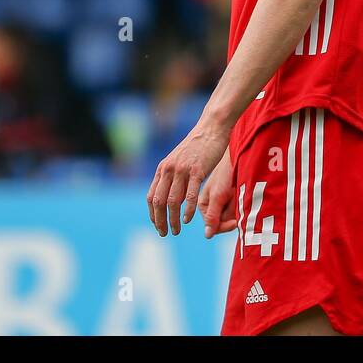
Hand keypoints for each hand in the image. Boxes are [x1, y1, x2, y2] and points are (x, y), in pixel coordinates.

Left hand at [147, 119, 228, 236]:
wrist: (211, 128)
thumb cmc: (198, 146)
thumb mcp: (179, 160)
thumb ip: (173, 176)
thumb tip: (171, 195)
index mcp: (163, 169)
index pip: (151, 196)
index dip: (152, 214)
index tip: (157, 225)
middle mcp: (169, 170)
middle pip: (158, 202)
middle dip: (160, 221)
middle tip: (165, 233)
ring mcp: (182, 170)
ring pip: (172, 201)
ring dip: (173, 219)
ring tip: (176, 230)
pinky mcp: (197, 170)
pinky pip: (189, 195)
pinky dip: (187, 210)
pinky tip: (188, 219)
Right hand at [199, 150, 236, 239]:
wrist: (239, 158)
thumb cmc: (225, 174)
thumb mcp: (218, 195)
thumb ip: (212, 215)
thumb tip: (207, 235)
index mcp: (203, 204)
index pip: (213, 226)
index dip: (224, 226)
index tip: (234, 222)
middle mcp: (211, 206)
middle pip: (222, 223)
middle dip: (231, 218)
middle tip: (239, 207)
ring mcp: (222, 203)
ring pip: (231, 218)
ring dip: (237, 211)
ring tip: (240, 197)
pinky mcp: (233, 200)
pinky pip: (238, 211)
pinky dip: (241, 207)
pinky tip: (243, 198)